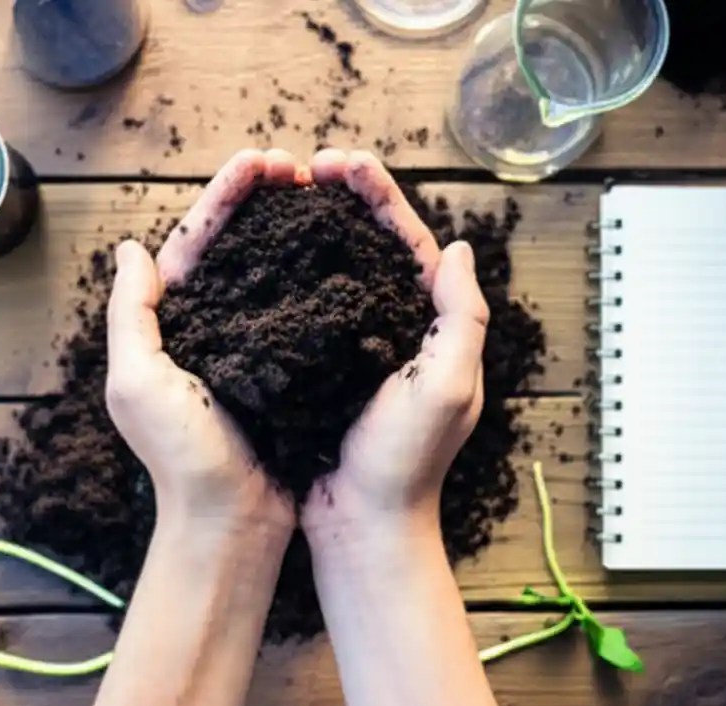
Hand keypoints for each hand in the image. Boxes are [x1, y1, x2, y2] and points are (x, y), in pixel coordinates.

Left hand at [105, 149, 306, 532]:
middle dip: (262, 199)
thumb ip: (132, 315)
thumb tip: (129, 249)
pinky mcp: (285, 369)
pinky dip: (316, 276)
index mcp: (171, 324)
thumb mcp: (140, 383)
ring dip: (291, 229)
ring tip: (322, 193)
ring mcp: (249, 347)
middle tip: (299, 165)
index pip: (193, 242)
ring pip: (270, 271)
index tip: (263, 160)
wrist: (234, 523)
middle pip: (234, 247)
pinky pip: (299, 310)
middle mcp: (209, 328)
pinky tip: (342, 251)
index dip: (226, 195)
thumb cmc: (184, 458)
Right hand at [301, 150, 489, 536]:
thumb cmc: (407, 460)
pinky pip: (307, 306)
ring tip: (282, 194)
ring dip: (314, 227)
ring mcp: (358, 345)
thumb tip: (459, 248)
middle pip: (372, 244)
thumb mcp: (448, 385)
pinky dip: (290, 273)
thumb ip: (464, 317)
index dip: (377, 194)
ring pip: (337, 269)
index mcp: (432, 324)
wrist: (362, 523)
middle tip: (304, 165)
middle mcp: (397, 327)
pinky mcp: (321, 365)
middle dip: (343, 198)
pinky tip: (261, 253)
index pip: (409, 240)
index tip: (340, 162)